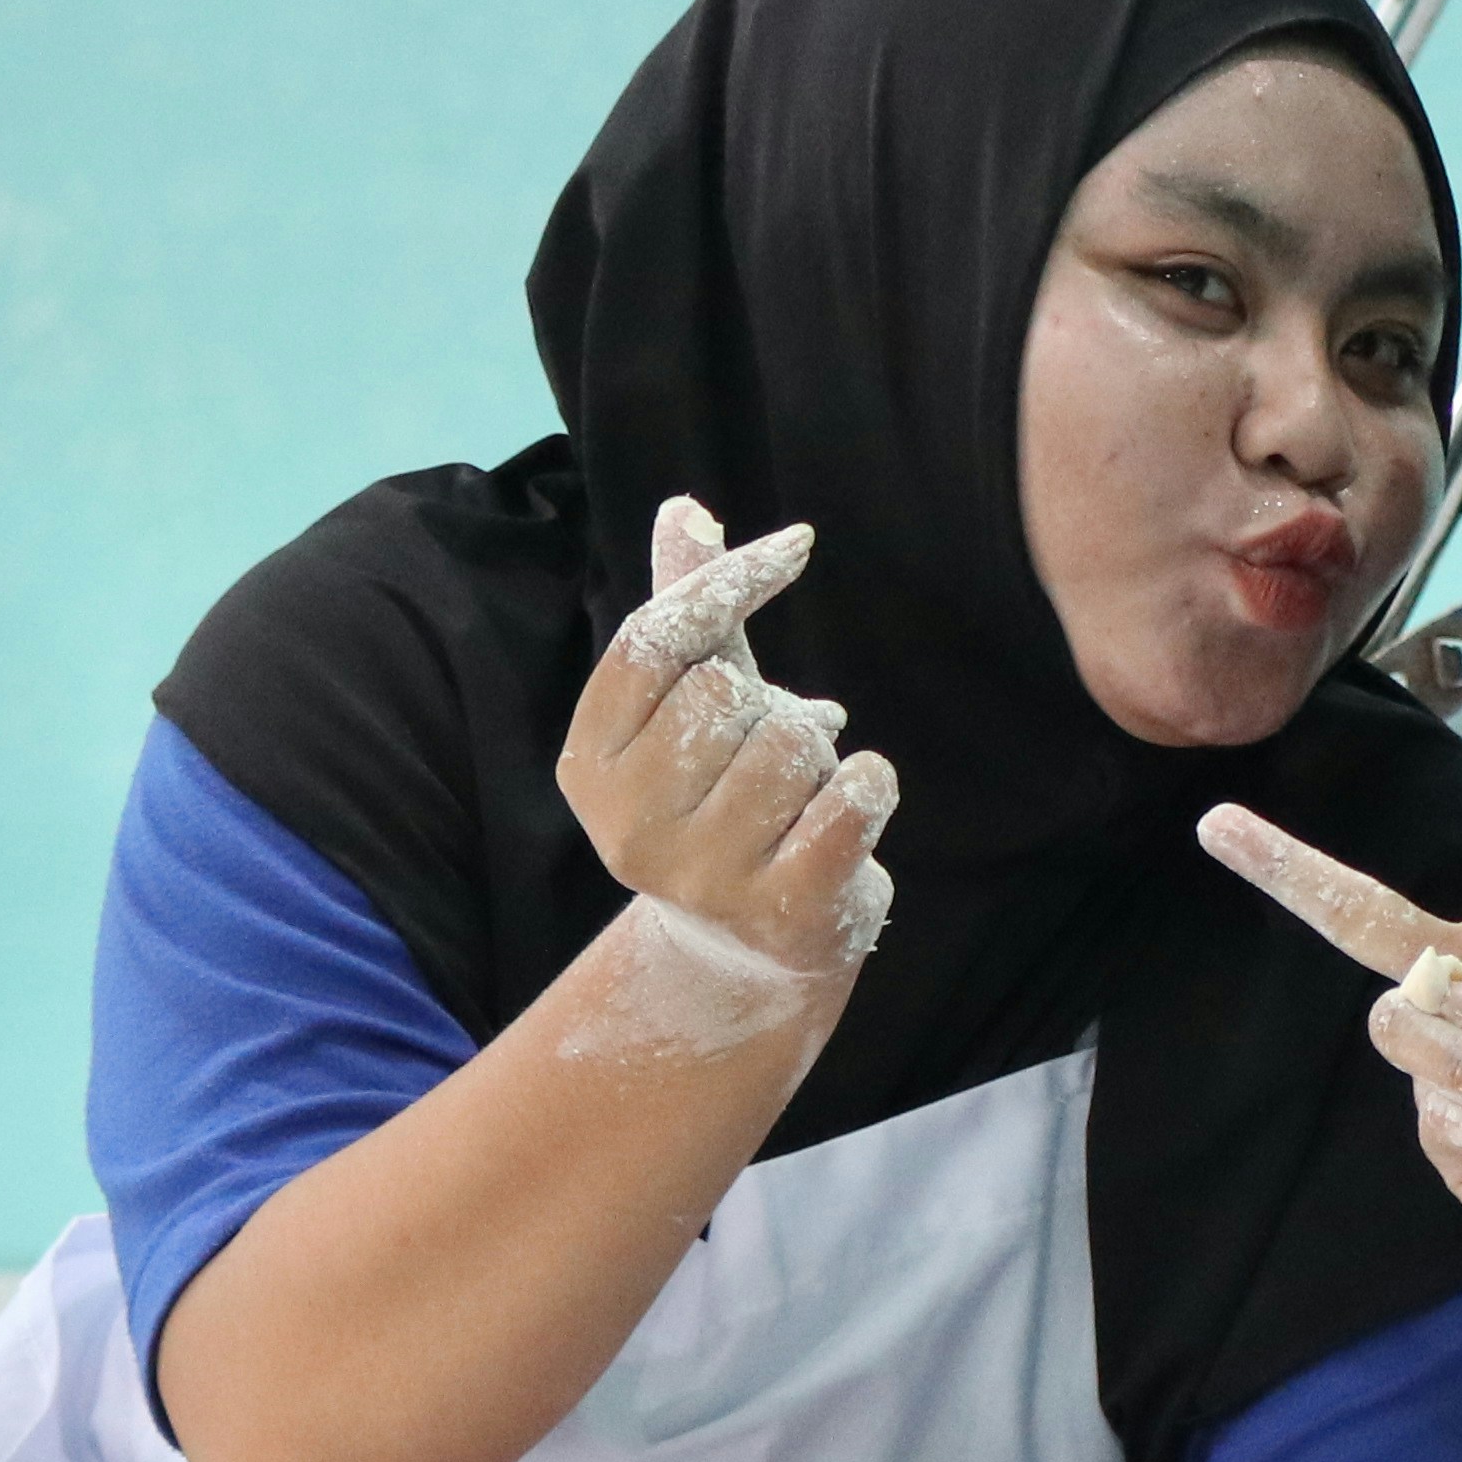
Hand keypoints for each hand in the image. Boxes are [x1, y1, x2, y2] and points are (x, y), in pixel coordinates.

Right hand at [554, 495, 899, 991]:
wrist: (751, 954)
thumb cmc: (724, 805)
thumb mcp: (693, 708)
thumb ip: (688, 611)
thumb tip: (686, 507)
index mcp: (591, 765)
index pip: (655, 638)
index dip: (728, 581)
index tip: (799, 547)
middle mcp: (630, 827)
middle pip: (729, 690)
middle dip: (770, 704)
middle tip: (771, 757)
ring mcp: (704, 875)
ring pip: (795, 739)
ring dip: (819, 751)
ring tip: (799, 797)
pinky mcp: (784, 907)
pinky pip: (856, 792)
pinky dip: (870, 783)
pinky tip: (849, 809)